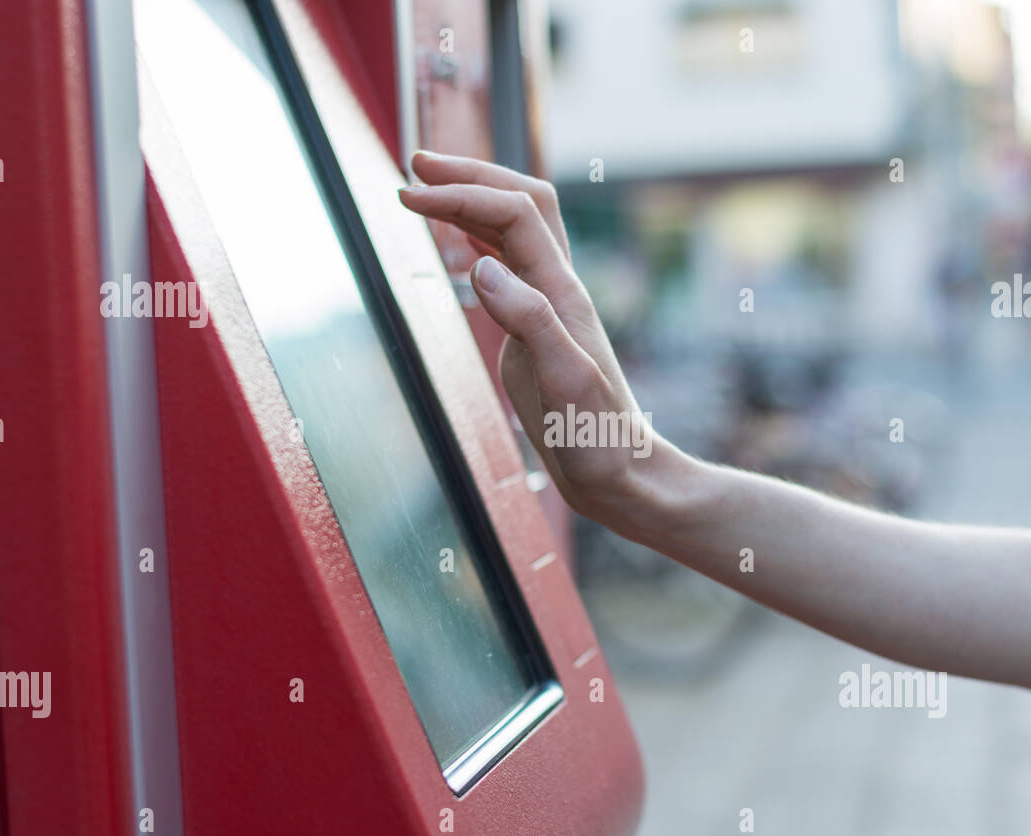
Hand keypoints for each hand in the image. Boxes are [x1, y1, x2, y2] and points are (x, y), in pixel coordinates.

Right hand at [398, 150, 670, 526]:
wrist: (622, 476)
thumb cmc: (597, 441)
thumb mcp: (565, 385)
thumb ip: (529, 322)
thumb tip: (481, 266)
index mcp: (561, 297)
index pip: (513, 215)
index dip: (461, 194)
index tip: (408, 195)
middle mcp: (557, 292)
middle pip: (521, 203)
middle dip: (470, 176)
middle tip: (415, 164)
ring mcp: (549, 309)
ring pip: (516, 230)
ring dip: (475, 201)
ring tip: (426, 190)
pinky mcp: (539, 331)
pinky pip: (511, 266)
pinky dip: (481, 242)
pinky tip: (461, 246)